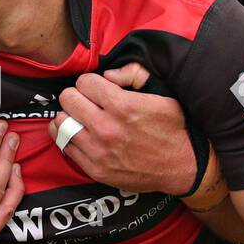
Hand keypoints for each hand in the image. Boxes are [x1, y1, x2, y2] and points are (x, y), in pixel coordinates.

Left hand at [48, 64, 196, 194]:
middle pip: (68, 99)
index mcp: (122, 106)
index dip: (91, 82)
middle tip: (87, 101)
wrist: (182, 167)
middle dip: (77, 96)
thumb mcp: (162, 93)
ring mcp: (98, 151)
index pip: (84, 82)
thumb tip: (108, 74)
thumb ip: (135, 74)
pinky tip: (80, 134)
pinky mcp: (95, 169)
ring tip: (80, 118)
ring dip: (68, 117)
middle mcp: (107, 128)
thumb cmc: (172, 128)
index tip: (97, 88)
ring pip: (60, 123)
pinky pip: (65, 147)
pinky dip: (68, 137)